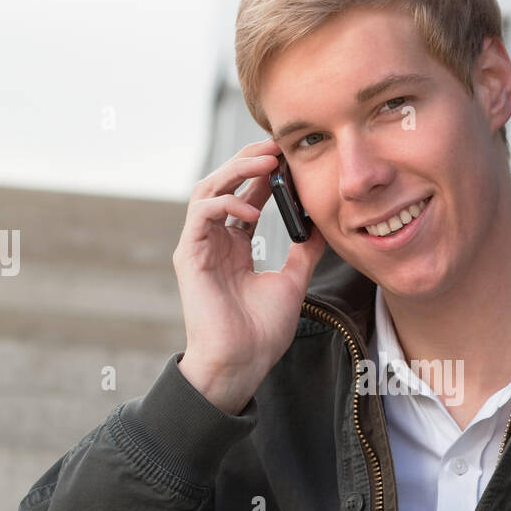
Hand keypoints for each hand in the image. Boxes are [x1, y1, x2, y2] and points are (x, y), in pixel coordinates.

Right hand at [172, 137, 325, 412]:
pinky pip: (202, 214)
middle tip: (275, 147)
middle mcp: (213, 241)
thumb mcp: (292, 282)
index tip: (288, 159)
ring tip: (265, 163)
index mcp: (234, 247)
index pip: (244, 196)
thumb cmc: (261, 332)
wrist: (241, 363)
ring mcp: (199, 247)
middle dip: (248, 160)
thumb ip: (303, 253)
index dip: (263, 174)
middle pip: (223, 184)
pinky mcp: (189, 256)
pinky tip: (252, 209)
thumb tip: (321, 226)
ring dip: (235, 170)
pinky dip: (226, 203)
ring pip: (208, 189)